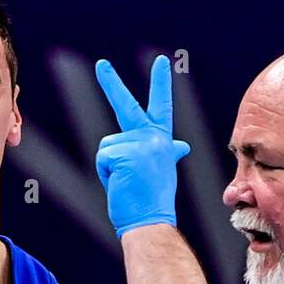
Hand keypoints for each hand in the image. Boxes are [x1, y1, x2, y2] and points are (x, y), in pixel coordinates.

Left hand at [94, 54, 191, 237]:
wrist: (151, 222)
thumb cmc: (152, 199)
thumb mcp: (162, 169)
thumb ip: (168, 151)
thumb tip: (183, 146)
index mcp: (162, 140)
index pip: (161, 107)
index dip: (161, 83)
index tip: (162, 61)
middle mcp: (154, 139)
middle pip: (127, 106)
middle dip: (111, 83)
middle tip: (101, 64)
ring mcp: (140, 145)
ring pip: (108, 146)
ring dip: (109, 167)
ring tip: (125, 182)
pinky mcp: (125, 154)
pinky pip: (103, 158)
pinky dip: (106, 174)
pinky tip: (121, 184)